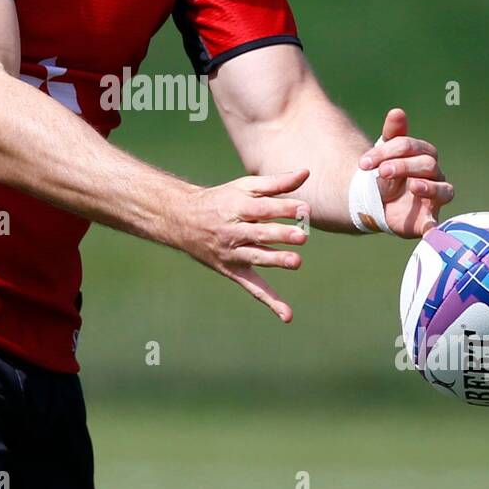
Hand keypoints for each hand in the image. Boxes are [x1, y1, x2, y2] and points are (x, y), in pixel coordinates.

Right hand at [179, 169, 310, 322]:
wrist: (183, 220)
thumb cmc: (221, 200)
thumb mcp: (244, 187)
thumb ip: (276, 183)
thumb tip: (306, 173)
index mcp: (238, 207)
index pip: (264, 208)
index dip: (284, 209)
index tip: (305, 210)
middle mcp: (233, 231)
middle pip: (260, 233)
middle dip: (280, 235)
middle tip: (302, 236)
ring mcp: (233, 253)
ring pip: (256, 258)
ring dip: (275, 260)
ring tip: (296, 262)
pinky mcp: (233, 271)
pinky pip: (252, 287)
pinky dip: (270, 301)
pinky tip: (287, 315)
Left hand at [358, 107, 453, 237]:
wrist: (377, 203)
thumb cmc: (386, 175)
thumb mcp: (385, 154)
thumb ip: (392, 134)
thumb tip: (397, 112)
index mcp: (424, 156)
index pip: (411, 147)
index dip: (387, 151)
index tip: (363, 163)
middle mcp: (435, 176)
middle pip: (427, 165)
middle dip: (403, 165)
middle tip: (380, 171)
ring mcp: (434, 199)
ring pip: (444, 190)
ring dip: (429, 187)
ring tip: (412, 186)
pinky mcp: (427, 220)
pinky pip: (437, 224)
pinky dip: (435, 227)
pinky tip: (429, 229)